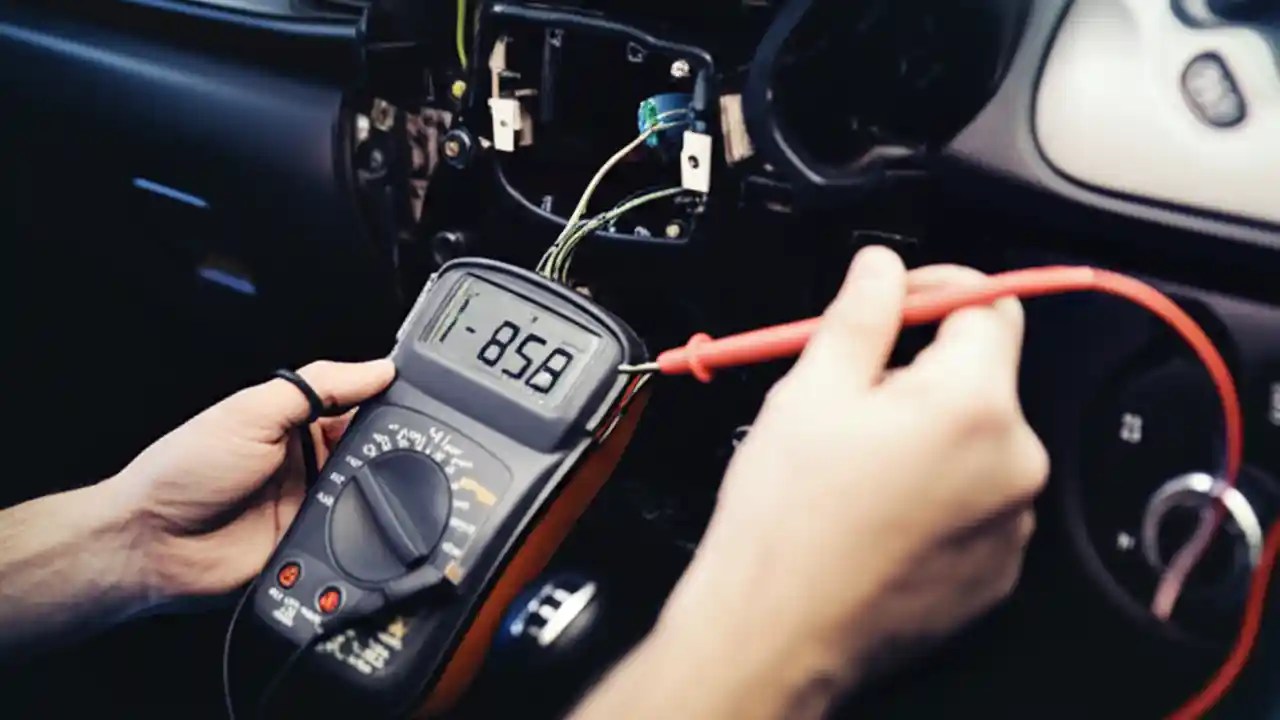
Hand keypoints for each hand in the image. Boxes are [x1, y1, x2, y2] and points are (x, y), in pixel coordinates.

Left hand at [107, 359, 394, 601]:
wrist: (152, 544)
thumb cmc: (184, 470)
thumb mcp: (250, 412)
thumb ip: (318, 387)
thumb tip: (379, 368)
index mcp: (297, 421)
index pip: (358, 403)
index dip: (387, 400)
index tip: (419, 397)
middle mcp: (310, 462)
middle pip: (373, 450)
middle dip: (392, 448)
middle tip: (409, 446)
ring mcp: (315, 506)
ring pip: (372, 496)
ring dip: (379, 492)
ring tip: (382, 485)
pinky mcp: (316, 547)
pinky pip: (356, 539)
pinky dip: (366, 533)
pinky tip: (370, 523)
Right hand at [580, 247, 1048, 718]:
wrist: (775, 634)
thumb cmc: (786, 521)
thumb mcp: (809, 391)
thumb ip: (860, 313)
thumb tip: (882, 268)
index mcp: (973, 405)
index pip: (989, 305)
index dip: (938, 287)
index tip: (896, 298)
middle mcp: (1014, 463)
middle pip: (982, 377)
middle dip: (920, 370)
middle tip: (848, 394)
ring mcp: (1012, 525)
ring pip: (975, 441)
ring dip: (926, 432)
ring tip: (853, 464)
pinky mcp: (996, 571)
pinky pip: (974, 502)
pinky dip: (933, 490)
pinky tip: (873, 508)